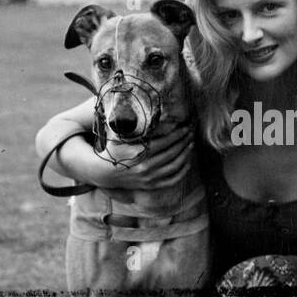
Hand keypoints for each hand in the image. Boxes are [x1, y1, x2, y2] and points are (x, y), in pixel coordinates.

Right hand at [69, 125, 194, 190]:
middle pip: (173, 152)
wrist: (104, 173)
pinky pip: (173, 179)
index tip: (185, 125)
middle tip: (191, 130)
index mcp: (139, 153)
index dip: (178, 133)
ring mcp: (150, 178)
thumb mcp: (120, 135)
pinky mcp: (152, 186)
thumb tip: (149, 110)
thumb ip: (134, 125)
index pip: (165, 142)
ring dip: (186, 153)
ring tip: (191, 142)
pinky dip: (183, 170)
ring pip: (175, 166)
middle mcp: (146, 167)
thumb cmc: (114, 149)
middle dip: (184, 140)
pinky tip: (187, 160)